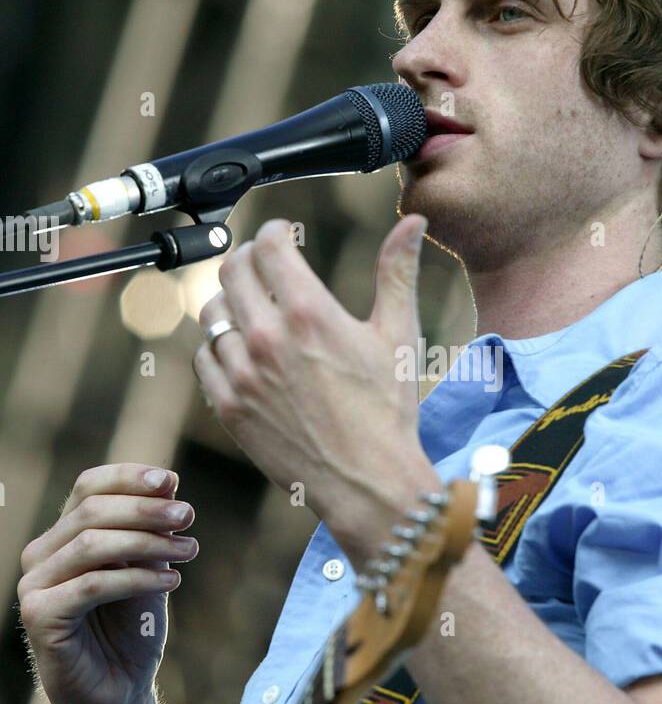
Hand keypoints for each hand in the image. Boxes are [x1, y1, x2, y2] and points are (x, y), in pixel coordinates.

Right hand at [16, 464, 197, 703]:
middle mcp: (41, 556)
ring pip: (91, 544)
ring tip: (191, 550)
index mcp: (63, 537)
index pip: (87, 488)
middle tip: (189, 516)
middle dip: (145, 509)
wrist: (119, 695)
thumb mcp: (148, 569)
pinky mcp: (40, 617)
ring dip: (148, 542)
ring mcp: (34, 586)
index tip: (171, 480)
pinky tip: (173, 580)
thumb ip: (151, 530)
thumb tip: (168, 481)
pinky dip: (137, 578)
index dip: (127, 477)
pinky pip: (92, 585)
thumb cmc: (131, 630)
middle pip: (90, 511)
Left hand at [192, 215, 439, 568]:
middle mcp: (267, 338)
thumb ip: (397, 271)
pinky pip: (205, 358)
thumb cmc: (388, 411)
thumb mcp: (397, 335)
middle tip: (263, 263)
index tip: (282, 235)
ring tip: (252, 306)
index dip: (274, 232)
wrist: (366, 482)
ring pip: (212, 313)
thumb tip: (413, 221)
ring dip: (230, 301)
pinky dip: (218, 346)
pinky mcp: (229, 407)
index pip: (269, 246)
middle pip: (233, 271)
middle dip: (248, 259)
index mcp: (308, 313)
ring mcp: (243, 374)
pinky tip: (241, 350)